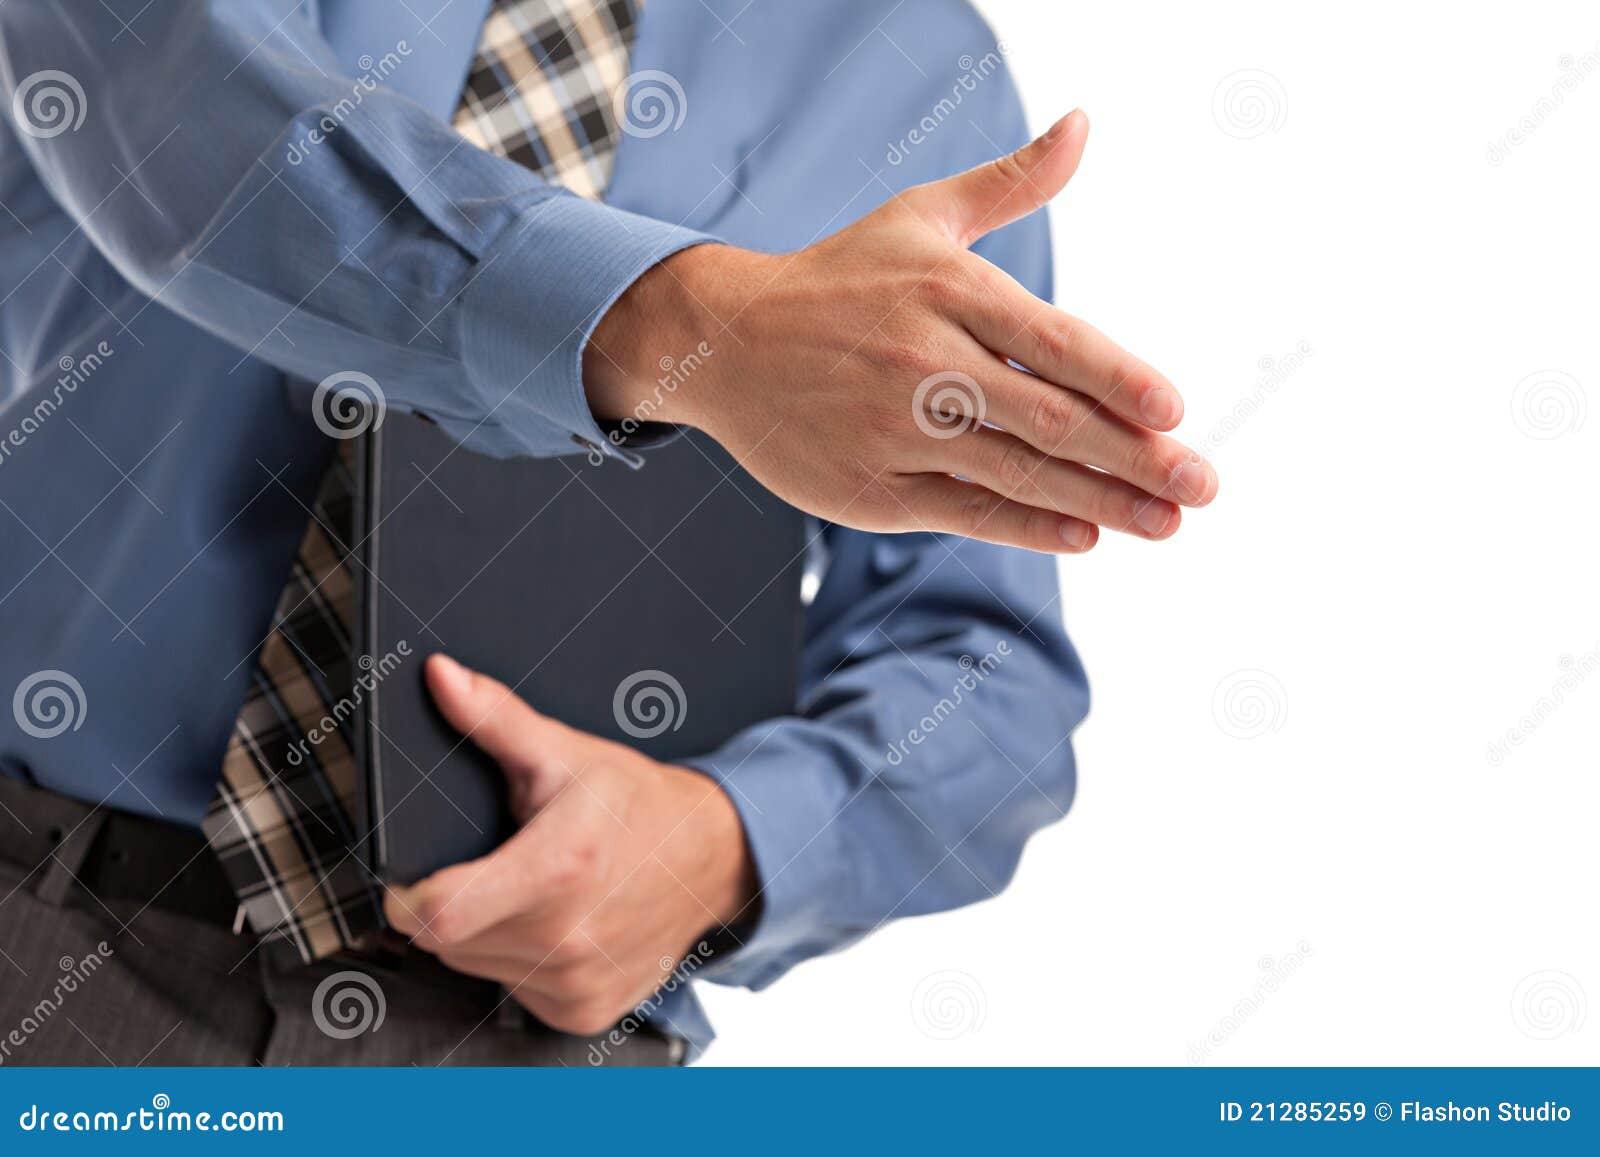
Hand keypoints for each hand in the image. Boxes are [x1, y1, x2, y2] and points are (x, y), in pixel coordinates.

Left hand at [383, 654, 754, 1036]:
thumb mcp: (563, 752)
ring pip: (474, 968)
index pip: (437, 915)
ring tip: (528, 890)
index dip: (407, 897)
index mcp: (557, 869)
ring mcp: (577, 982)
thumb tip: (440, 677)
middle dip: (450, 904)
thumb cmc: (634, 804)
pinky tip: (551, 924)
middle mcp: (567, 937)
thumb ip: (493, 718)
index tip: (413, 877)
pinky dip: (518, 963)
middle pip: (447, 941)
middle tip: (491, 865)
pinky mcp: (584, 1011)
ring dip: (484, 935)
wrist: (708, 858)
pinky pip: (512, 993)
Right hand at [585, 109, 1216, 554]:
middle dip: (1138, 457)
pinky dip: (1027, 525)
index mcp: (948, 291)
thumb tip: (1084, 126)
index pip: (1057, 342)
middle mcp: (925, 362)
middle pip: (1052, 418)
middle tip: (1204, 486)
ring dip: (1102, 502)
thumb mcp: (918, 216)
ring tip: (1165, 523)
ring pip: (1017, 471)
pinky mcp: (868, 488)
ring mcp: (895, 430)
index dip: (1122, 380)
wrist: (723, 342)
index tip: (1179, 412)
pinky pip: (963, 511)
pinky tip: (1085, 534)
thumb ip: (1009, 183)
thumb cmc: (837, 279)